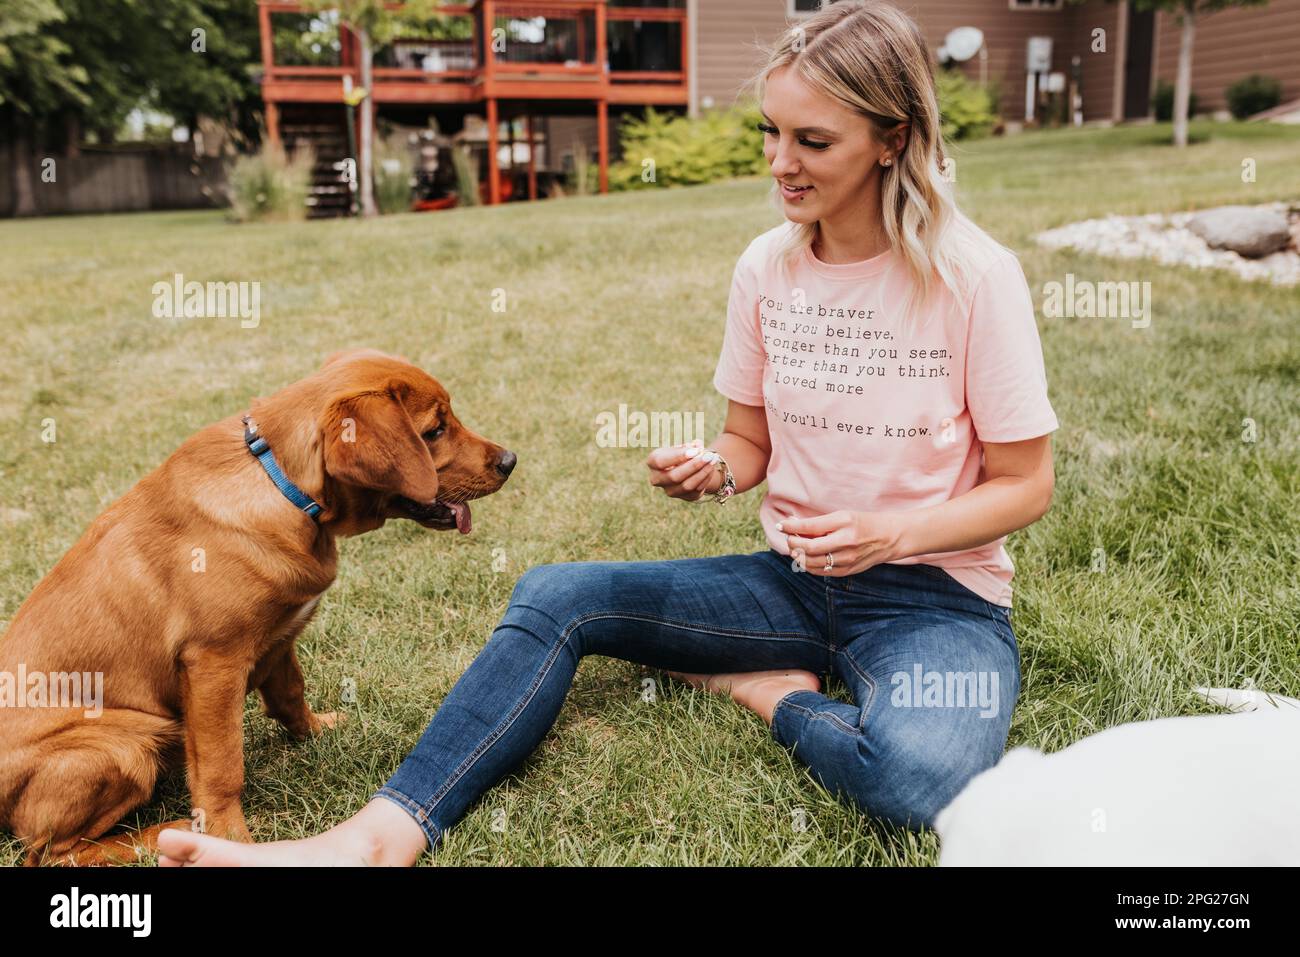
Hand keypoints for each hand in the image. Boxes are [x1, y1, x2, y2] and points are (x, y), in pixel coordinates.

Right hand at [646, 439, 722, 500]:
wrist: (689, 468)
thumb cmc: (683, 454)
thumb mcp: (683, 446)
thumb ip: (690, 446)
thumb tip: (697, 446)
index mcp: (652, 462)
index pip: (660, 462)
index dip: (678, 456)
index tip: (695, 450)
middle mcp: (657, 479)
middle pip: (674, 476)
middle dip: (693, 466)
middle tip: (708, 456)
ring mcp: (670, 491)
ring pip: (687, 485)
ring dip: (702, 472)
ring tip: (712, 460)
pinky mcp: (685, 497)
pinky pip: (697, 490)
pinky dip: (706, 477)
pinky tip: (711, 467)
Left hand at [779, 510, 907, 575]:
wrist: (890, 537)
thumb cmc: (863, 523)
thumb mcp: (843, 516)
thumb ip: (819, 522)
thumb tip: (793, 524)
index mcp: (844, 522)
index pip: (809, 527)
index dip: (790, 527)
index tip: (781, 525)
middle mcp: (845, 541)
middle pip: (808, 547)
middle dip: (793, 543)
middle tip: (790, 538)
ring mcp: (847, 559)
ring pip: (811, 562)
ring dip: (798, 556)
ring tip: (796, 548)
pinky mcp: (847, 571)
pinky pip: (820, 571)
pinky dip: (808, 565)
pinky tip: (806, 558)